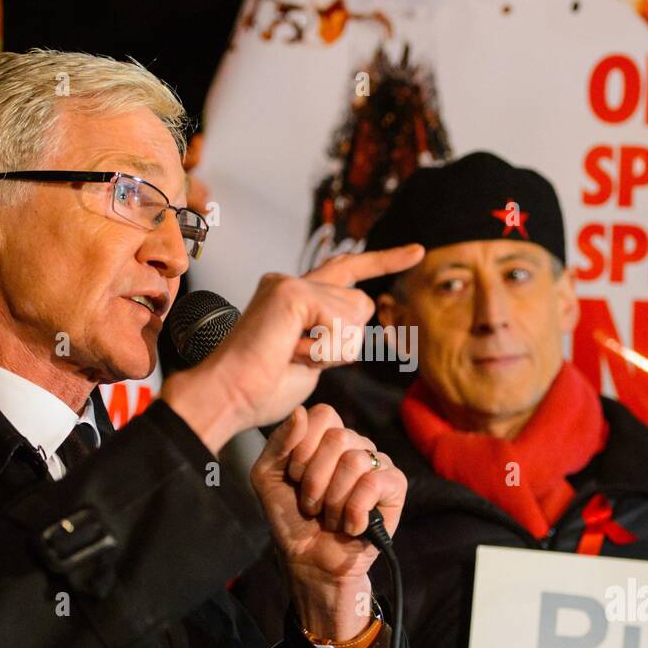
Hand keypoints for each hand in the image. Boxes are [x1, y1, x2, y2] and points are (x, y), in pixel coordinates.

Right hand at [161, 245, 423, 451]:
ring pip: (354, 318)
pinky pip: (339, 326)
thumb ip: (334, 336)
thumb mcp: (312, 361)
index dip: (384, 261)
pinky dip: (322, 351)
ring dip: (332, 352)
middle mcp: (292, 283)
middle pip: (361, 305)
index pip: (347, 270)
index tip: (418, 251)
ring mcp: (292, 284)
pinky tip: (291, 352)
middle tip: (299, 358)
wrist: (229, 396)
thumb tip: (361, 309)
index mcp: (295, 298)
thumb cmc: (262, 389)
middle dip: (345, 343)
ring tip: (292, 356)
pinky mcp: (292, 293)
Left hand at [250, 403, 405, 640]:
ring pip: (355, 462)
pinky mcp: (395, 487)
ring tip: (330, 517)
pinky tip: (351, 526)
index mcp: (326, 437)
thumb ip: (278, 443)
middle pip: (338, 438)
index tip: (294, 477)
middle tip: (311, 504)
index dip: (303, 447)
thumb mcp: (267, 477)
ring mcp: (377, 463)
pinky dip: (354, 511)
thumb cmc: (290, 518)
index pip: (323, 414)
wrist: (309, 561)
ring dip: (333, 501)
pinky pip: (374, 483)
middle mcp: (355, 444)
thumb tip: (300, 411)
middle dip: (315, 480)